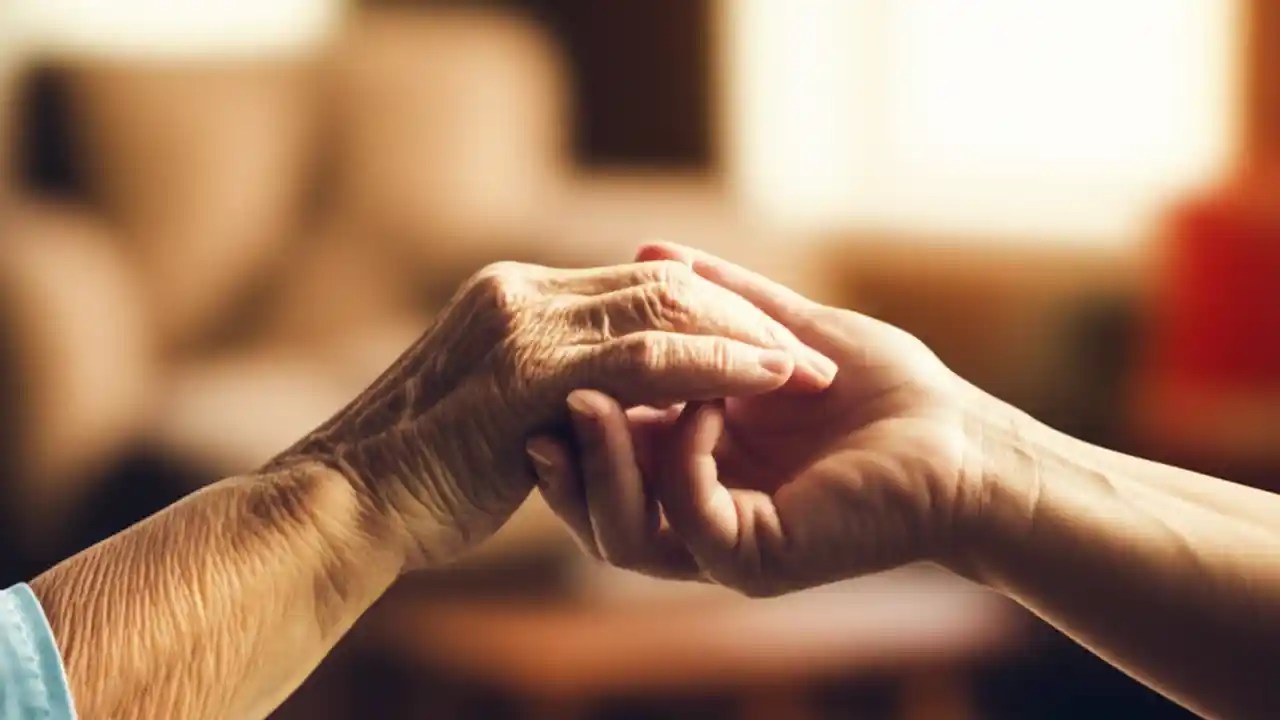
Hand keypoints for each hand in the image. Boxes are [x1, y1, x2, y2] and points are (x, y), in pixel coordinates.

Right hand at [267, 259, 835, 568]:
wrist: (345, 502)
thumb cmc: (415, 476)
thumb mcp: (486, 416)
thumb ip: (544, 393)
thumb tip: (599, 408)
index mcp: (512, 298)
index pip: (633, 286)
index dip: (708, 309)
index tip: (765, 341)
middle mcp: (520, 294)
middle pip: (660, 284)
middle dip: (741, 315)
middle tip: (808, 346)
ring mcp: (522, 325)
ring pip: (663, 308)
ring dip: (744, 336)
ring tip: (807, 365)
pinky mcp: (528, 371)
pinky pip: (648, 357)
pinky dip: (716, 365)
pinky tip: (766, 382)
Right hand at [531, 244, 983, 595]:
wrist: (962, 441)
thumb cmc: (886, 392)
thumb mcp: (785, 332)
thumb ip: (716, 299)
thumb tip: (647, 247)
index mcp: (696, 465)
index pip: (606, 453)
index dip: (573, 413)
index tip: (554, 357)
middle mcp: (698, 513)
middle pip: (595, 506)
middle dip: (564, 454)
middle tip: (551, 393)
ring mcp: (724, 544)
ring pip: (622, 533)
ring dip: (600, 467)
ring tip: (589, 403)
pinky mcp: (756, 557)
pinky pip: (687, 517)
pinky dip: (682, 457)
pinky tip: (708, 403)